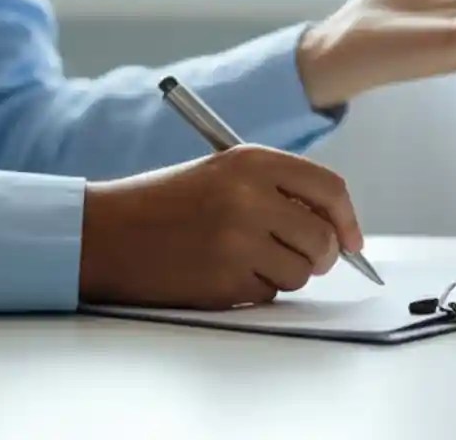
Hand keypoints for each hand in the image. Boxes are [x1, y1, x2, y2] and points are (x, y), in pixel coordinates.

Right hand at [78, 145, 358, 309]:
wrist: (104, 232)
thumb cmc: (165, 203)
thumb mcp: (223, 174)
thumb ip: (279, 191)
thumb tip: (338, 230)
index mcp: (252, 161)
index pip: (329, 188)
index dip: (348, 218)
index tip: (352, 239)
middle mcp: (250, 197)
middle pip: (323, 238)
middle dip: (323, 256)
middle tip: (306, 258)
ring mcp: (238, 240)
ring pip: (300, 272)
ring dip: (285, 274)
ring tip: (245, 258)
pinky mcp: (225, 280)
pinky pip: (268, 293)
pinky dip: (255, 289)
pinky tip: (221, 273)